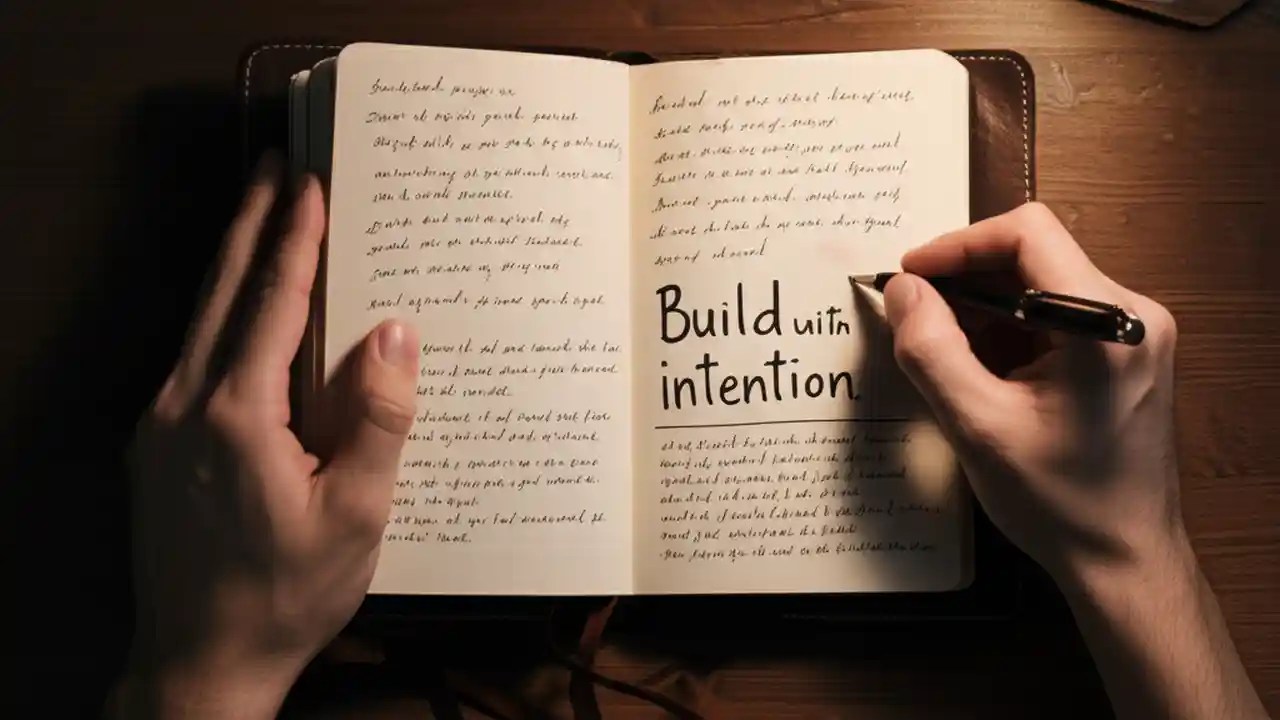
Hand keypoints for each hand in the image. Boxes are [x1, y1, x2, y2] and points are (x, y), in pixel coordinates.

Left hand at [111, 153, 418, 718]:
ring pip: (198, 322)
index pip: (271, 302)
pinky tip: (237, 313)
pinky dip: (218, 315)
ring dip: (231, 264)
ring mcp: (158, 426)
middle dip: (250, 225)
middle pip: (221, 293)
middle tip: (273, 167)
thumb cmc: (287, 594)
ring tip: (256, 218)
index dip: (294, 239)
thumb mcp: (356, 515)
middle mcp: (184, 405)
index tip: (311, 182)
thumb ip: (378, 419)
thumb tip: (396, 331)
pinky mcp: (153, 449)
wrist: (198, 663)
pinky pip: (190, 358)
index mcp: (237, 415)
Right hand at [884, 202, 1268, 719]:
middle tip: (914, 317)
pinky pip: (1056, 317)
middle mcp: (1133, 315)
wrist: (1125, 562)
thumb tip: (903, 291)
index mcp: (1107, 323)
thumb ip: (932, 351)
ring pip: (1041, 286)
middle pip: (1034, 255)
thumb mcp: (978, 426)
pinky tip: (981, 375)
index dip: (959, 244)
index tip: (912, 277)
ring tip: (945, 356)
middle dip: (966, 281)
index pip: (1027, 233)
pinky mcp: (1125, 355)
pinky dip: (1009, 333)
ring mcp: (1134, 334)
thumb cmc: (1062, 504)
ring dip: (985, 311)